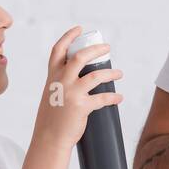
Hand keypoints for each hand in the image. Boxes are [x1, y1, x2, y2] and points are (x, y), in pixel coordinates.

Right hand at [33, 26, 122, 148]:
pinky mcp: (82, 107)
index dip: (68, 37)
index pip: (58, 50)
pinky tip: (119, 98)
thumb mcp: (51, 95)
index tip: (79, 29)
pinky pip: (103, 99)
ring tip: (119, 73)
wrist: (49, 139)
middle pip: (80, 57)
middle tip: (107, 48)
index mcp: (52, 77)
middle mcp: (61, 82)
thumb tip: (78, 78)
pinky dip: (113, 98)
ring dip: (111, 73)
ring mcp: (71, 93)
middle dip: (96, 49)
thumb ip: (61, 85)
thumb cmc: (51, 119)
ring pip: (96, 76)